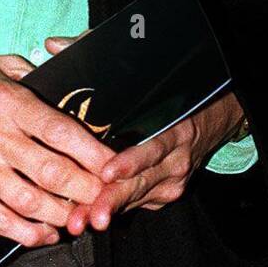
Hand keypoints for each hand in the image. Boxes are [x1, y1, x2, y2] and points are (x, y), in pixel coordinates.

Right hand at [0, 54, 115, 248]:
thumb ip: (28, 76)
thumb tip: (61, 87)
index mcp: (7, 100)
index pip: (61, 130)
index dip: (93, 153)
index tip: (112, 165)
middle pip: (52, 171)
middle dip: (85, 190)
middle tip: (103, 198)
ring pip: (30, 201)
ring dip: (60, 214)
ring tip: (77, 217)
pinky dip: (26, 232)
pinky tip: (43, 234)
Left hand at [46, 27, 245, 236]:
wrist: (212, 117)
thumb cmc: (169, 93)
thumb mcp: (140, 73)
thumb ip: (96, 54)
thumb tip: (55, 45)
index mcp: (174, 126)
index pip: (153, 146)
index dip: (129, 161)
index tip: (106, 171)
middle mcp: (176, 157)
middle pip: (141, 180)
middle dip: (111, 199)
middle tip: (88, 213)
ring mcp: (172, 178)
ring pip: (137, 197)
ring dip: (109, 209)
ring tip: (85, 221)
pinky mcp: (167, 193)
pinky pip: (139, 203)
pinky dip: (117, 208)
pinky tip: (93, 217)